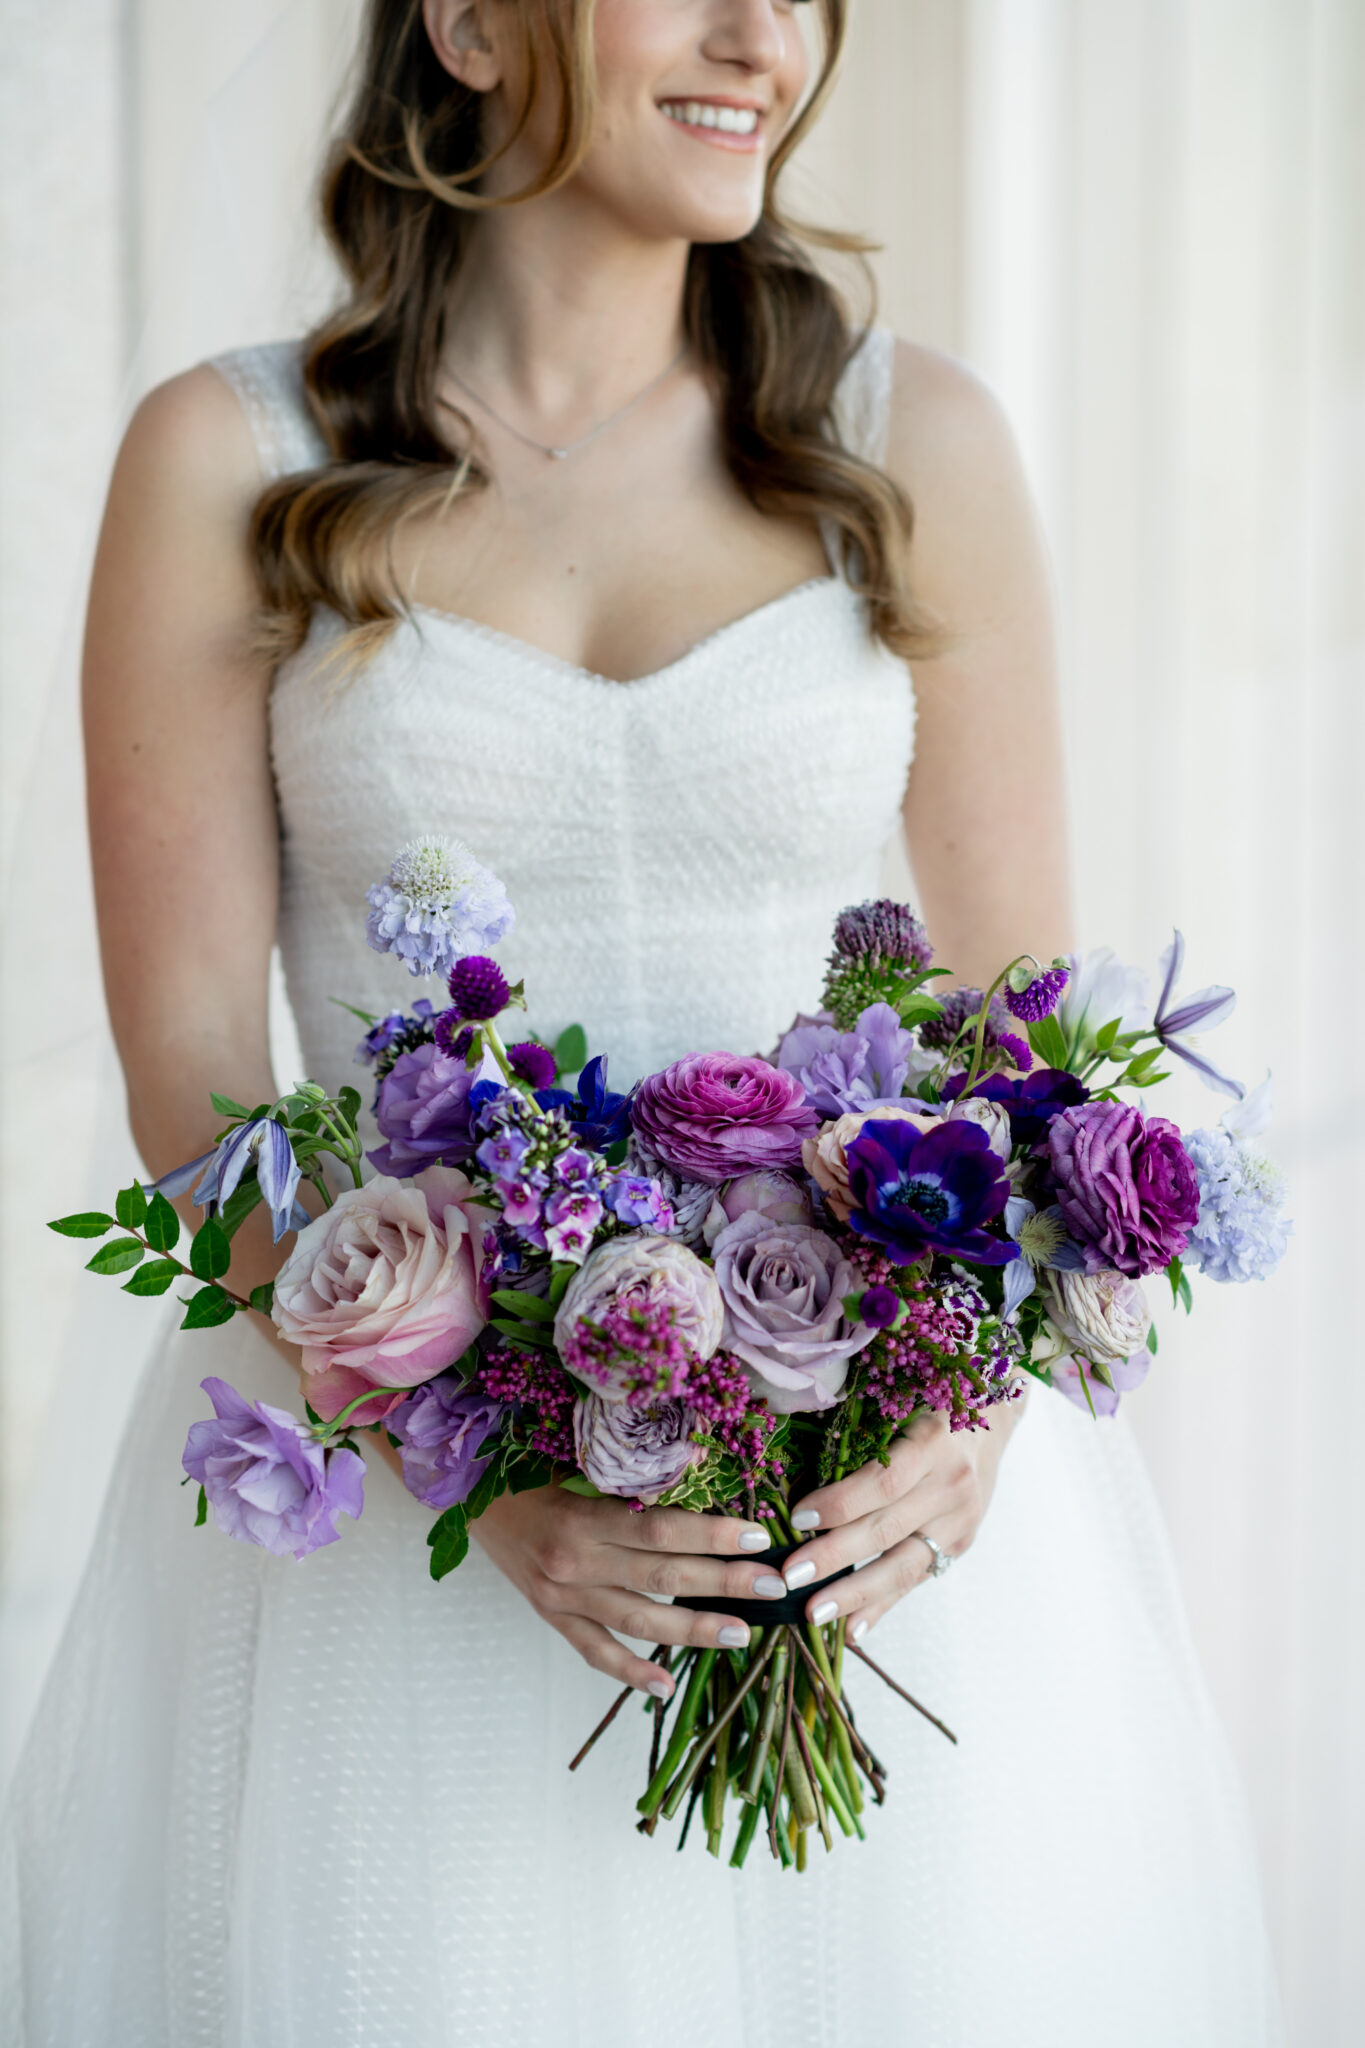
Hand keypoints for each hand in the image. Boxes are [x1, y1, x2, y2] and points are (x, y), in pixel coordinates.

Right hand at [473, 1487, 789, 1696]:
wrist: (466, 1493)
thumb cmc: (528, 1466)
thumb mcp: (577, 1461)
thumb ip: (630, 1476)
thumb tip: (700, 1465)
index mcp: (582, 1517)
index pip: (661, 1530)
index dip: (713, 1534)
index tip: (758, 1536)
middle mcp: (573, 1562)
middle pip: (661, 1577)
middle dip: (723, 1582)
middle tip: (772, 1586)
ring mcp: (561, 1597)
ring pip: (637, 1621)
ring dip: (693, 1629)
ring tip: (741, 1633)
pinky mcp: (551, 1617)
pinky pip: (594, 1653)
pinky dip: (630, 1672)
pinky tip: (667, 1685)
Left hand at [779, 1395, 1026, 1638]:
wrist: (991, 1419)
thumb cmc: (926, 1404)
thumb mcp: (899, 1404)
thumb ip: (860, 1435)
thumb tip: (793, 1473)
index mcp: (934, 1442)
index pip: (883, 1481)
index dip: (840, 1503)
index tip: (796, 1518)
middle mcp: (953, 1485)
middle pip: (888, 1529)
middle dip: (835, 1557)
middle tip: (790, 1578)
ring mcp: (960, 1520)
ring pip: (903, 1565)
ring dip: (856, 1594)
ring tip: (815, 1613)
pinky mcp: (960, 1544)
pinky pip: (915, 1579)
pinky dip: (882, 1605)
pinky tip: (852, 1630)